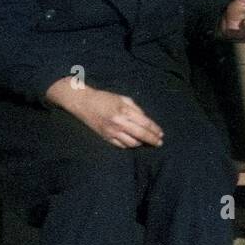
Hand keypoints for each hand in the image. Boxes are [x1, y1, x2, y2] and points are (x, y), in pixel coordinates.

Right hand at [46, 80, 164, 148]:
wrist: (83, 103)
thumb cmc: (105, 98)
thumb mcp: (123, 99)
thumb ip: (136, 109)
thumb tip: (146, 120)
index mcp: (124, 111)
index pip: (145, 124)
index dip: (155, 130)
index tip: (161, 134)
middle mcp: (119, 123)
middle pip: (141, 135)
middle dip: (152, 140)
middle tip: (159, 143)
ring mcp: (111, 132)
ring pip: (132, 143)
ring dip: (141, 143)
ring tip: (146, 141)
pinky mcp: (105, 137)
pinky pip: (121, 145)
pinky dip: (129, 145)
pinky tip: (134, 142)